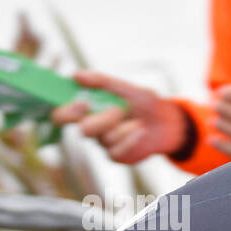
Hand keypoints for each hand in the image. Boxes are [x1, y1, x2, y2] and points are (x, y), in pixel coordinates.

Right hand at [50, 70, 189, 163]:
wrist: (168, 123)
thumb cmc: (144, 103)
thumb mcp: (127, 88)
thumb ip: (102, 81)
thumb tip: (76, 75)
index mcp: (87, 109)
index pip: (62, 114)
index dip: (66, 112)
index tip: (82, 104)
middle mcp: (91, 126)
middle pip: (83, 130)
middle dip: (102, 120)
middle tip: (119, 110)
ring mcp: (103, 143)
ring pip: (105, 139)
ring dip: (125, 127)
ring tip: (138, 120)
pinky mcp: (116, 155)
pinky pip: (117, 151)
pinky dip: (132, 139)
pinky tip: (141, 132)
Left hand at [211, 35, 230, 158]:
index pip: (225, 94)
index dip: (226, 93)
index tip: (230, 95)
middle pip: (221, 110)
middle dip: (221, 107)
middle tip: (227, 108)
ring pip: (221, 126)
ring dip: (219, 122)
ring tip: (225, 120)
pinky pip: (224, 147)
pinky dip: (216, 142)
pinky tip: (216, 137)